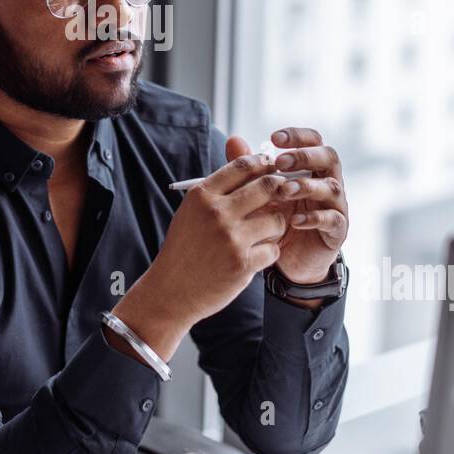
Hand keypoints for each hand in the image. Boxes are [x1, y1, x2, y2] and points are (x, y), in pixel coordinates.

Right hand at [114, 149, 287, 350]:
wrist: (171, 290)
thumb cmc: (185, 247)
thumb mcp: (192, 211)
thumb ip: (219, 189)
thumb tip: (252, 162)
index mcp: (202, 195)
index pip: (242, 166)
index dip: (263, 164)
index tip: (271, 169)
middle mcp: (217, 212)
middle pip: (266, 186)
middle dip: (279, 189)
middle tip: (282, 196)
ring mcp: (231, 238)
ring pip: (276, 219)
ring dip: (277, 224)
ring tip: (266, 232)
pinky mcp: (242, 264)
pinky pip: (274, 249)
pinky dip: (269, 252)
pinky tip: (256, 256)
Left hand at [226, 129, 347, 285]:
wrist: (287, 260)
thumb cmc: (274, 219)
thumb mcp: (259, 193)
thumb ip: (249, 168)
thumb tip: (232, 140)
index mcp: (311, 168)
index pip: (314, 140)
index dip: (298, 136)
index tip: (274, 138)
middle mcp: (327, 182)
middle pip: (329, 157)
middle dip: (305, 156)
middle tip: (281, 162)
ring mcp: (335, 206)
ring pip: (333, 187)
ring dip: (308, 186)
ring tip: (285, 190)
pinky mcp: (337, 230)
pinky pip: (333, 219)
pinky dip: (314, 218)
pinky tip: (294, 221)